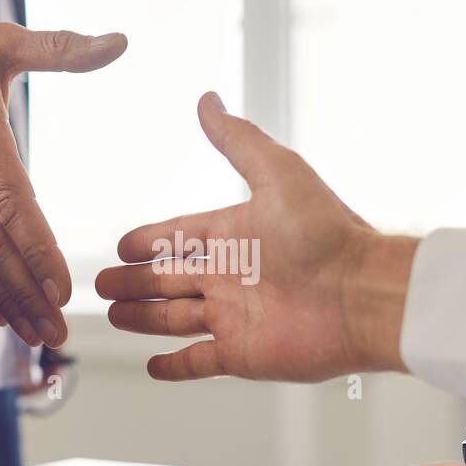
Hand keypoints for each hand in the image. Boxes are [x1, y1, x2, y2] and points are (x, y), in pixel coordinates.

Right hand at [0, 22, 126, 347]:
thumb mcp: (1, 42)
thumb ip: (62, 48)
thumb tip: (118, 42)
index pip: (12, 201)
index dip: (37, 249)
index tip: (63, 288)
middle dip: (26, 290)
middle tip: (58, 330)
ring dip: (4, 298)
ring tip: (37, 333)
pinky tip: (1, 313)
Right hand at [96, 92, 417, 381]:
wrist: (361, 295)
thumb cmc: (327, 233)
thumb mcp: (277, 172)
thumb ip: (237, 140)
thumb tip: (209, 100)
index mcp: (236, 233)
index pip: (179, 235)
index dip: (149, 240)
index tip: (122, 245)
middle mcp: (232, 274)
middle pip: (169, 278)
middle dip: (135, 281)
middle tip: (104, 283)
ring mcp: (235, 316)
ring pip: (174, 318)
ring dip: (144, 317)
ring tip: (115, 315)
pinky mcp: (241, 354)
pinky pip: (198, 361)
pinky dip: (175, 365)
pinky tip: (153, 365)